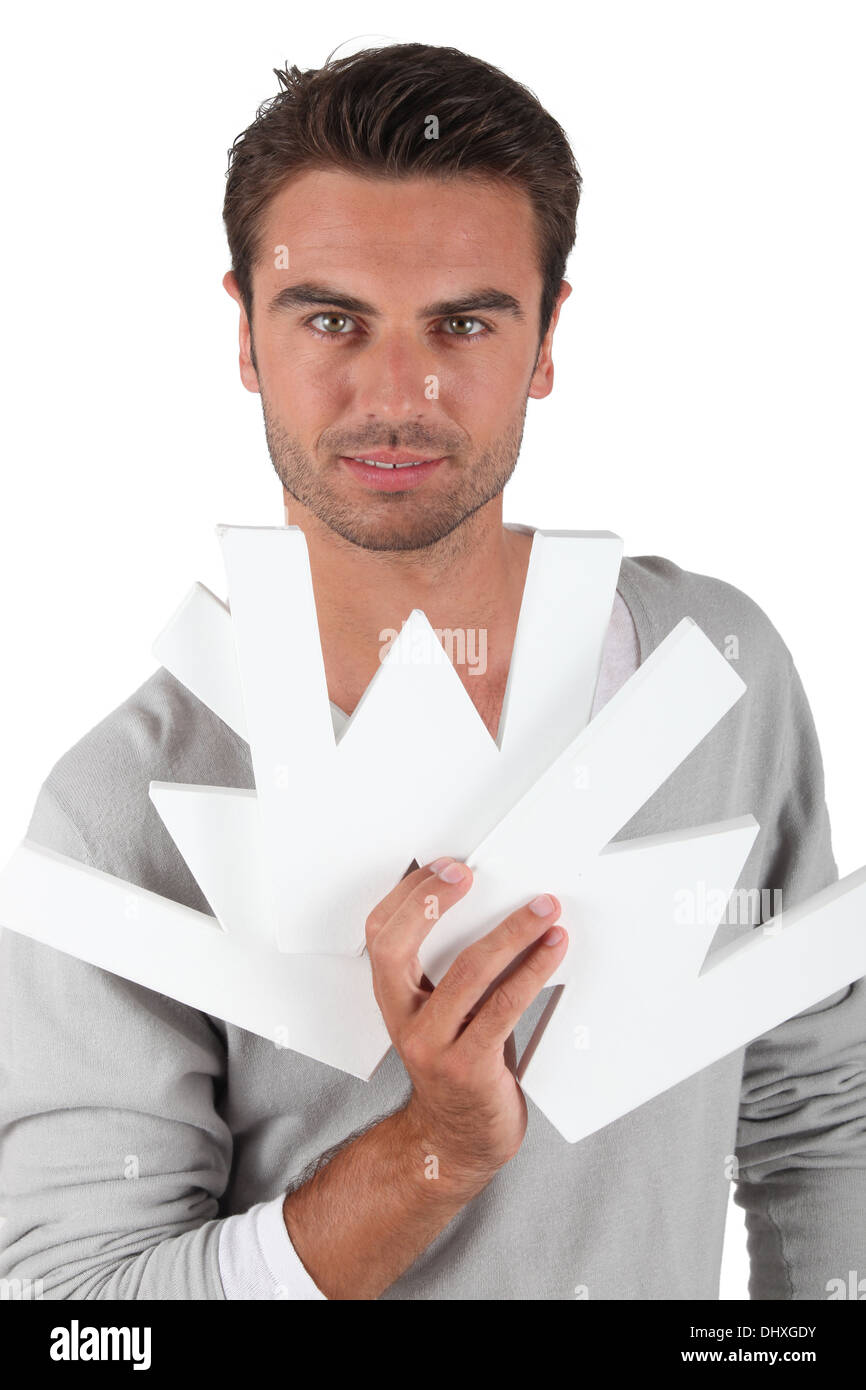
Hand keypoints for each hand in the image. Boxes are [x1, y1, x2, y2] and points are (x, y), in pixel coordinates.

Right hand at [365, 857, 567, 1187]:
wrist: (456, 1144)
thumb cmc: (458, 1069)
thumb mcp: (442, 1015)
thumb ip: (453, 971)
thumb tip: (496, 907)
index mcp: (394, 1000)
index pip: (380, 935)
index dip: (409, 896)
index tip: (446, 867)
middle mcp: (405, 1021)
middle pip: (399, 948)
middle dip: (433, 902)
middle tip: (471, 874)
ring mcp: (434, 1046)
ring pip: (467, 973)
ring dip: (511, 932)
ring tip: (543, 909)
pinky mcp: (470, 1066)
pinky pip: (504, 1007)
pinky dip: (533, 970)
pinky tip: (552, 948)